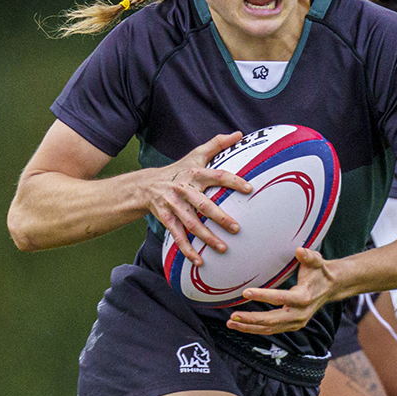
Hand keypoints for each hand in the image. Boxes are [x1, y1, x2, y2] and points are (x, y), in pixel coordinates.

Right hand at [141, 131, 248, 265]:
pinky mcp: (167, 219)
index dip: (233, 181)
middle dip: (220, 217)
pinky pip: (178, 236)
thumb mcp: (196, 154)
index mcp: (195, 173)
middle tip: (237, 229)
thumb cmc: (180, 169)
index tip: (249, 189)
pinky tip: (199, 262)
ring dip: (206, 237)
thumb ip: (217, 144)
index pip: (217, 175)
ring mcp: (174, 206)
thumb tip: (239, 134)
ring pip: (191, 224)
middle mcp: (184, 189)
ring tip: (223, 248)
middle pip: (203, 204)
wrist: (147, 185)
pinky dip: (188, 250)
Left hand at [227, 246, 337, 334]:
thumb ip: (308, 256)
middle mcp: (300, 314)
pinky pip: (272, 330)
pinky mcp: (291, 326)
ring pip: (270, 328)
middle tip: (233, 316)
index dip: (263, 296)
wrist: (330, 287)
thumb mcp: (316, 261)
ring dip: (249, 327)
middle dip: (251, 319)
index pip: (280, 298)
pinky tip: (241, 326)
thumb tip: (299, 250)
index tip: (245, 292)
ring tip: (231, 323)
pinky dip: (255, 329)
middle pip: (272, 320)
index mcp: (304, 298)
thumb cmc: (319, 271)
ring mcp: (296, 322)